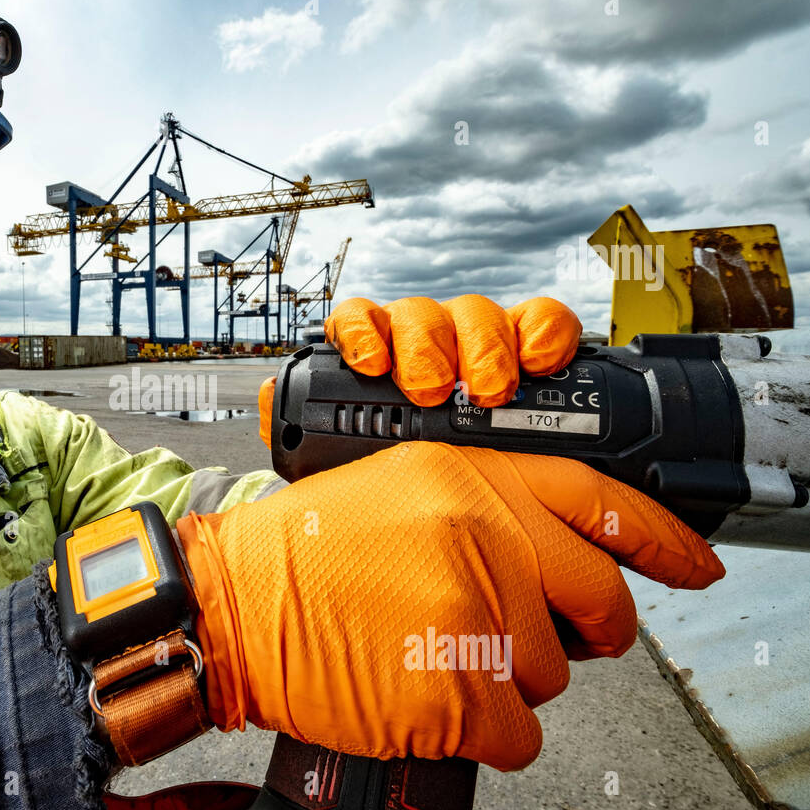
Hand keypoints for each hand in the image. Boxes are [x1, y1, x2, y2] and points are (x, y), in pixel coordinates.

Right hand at [177, 442, 723, 771]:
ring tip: (436, 656)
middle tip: (565, 640)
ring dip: (509, 679)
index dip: (660, 540)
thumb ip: (484, 507)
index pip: (601, 504)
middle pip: (598, 602)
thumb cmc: (299, 551)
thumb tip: (554, 558)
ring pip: (553, 674)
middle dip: (595, 632)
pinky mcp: (458, 691)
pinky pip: (520, 732)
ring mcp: (474, 616)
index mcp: (472, 480)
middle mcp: (484, 538)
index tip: (693, 565)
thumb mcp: (395, 485)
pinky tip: (432, 699)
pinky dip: (485, 730)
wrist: (230, 605)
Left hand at [258, 294, 581, 447]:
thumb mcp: (342, 462)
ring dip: (482, 346)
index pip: (357, 320)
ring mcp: (476, 337)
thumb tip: (264, 397)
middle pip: (419, 314)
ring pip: (476, 312)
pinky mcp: (531, 344)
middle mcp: (423, 338)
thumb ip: (299, 431)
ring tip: (489, 389)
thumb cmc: (395, 468)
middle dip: (423, 347)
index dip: (360, 330)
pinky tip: (542, 361)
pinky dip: (544, 330)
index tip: (371, 363)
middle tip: (432, 390)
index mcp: (375, 355)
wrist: (462, 496)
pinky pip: (541, 319)